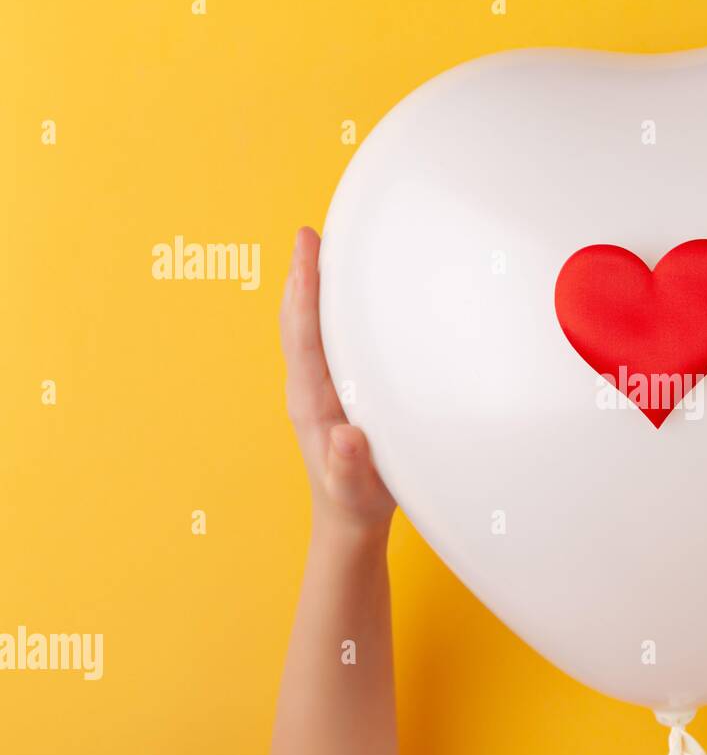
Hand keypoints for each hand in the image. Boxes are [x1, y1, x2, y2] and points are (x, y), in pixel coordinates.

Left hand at [279, 227, 394, 536]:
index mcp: (312, 403)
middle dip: (302, 276)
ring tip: (319, 248)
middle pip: (299, 321)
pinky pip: (324, 339)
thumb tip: (345, 435)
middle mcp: (308, 388)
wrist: (348, 521)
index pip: (306, 336)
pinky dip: (326, 308)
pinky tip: (341, 293)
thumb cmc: (358, 504)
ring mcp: (317, 388)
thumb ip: (350, 464)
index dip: (306, 292)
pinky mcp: (331, 391)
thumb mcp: (359, 491)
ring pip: (308, 327)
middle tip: (309, 233)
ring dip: (311, 287)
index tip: (307, 251)